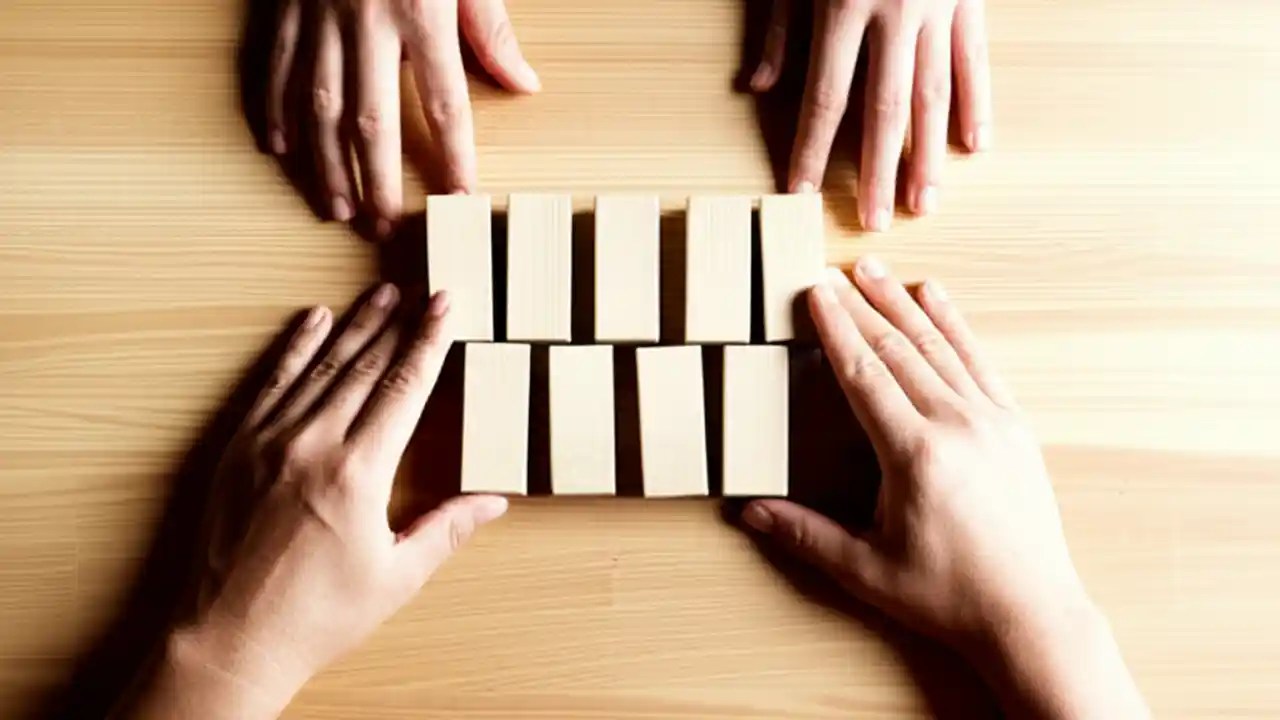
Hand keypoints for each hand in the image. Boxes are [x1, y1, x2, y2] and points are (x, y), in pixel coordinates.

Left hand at [126, 286, 506, 718]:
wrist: (230, 640)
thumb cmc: (316, 617)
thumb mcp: (396, 577)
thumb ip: (446, 529)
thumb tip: (494, 500)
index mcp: (358, 473)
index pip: (405, 388)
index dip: (429, 342)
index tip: (445, 306)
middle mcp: (313, 444)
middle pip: (365, 367)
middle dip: (398, 324)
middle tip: (421, 288)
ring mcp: (269, 442)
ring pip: (320, 367)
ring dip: (353, 327)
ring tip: (378, 295)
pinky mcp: (237, 450)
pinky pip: (271, 384)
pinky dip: (293, 349)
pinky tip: (312, 321)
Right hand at [266, 0, 539, 235]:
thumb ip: (492, 29)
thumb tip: (522, 85)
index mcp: (420, 11)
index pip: (443, 101)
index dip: (453, 156)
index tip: (460, 199)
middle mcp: (364, 19)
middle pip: (370, 119)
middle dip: (377, 181)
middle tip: (382, 227)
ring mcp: (316, 13)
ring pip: (314, 104)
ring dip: (324, 163)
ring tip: (336, 208)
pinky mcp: (283, 2)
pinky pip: (272, 64)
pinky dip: (272, 109)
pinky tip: (279, 149)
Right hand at [741, 260, 1145, 717]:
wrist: (1031, 614)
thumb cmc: (948, 597)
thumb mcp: (866, 570)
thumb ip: (805, 534)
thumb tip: (749, 511)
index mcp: (915, 454)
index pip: (865, 373)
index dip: (835, 328)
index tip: (815, 292)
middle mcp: (956, 425)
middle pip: (898, 348)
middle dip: (861, 305)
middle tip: (832, 270)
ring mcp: (991, 421)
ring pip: (939, 345)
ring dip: (903, 303)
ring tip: (876, 269)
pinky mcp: (1014, 428)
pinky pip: (979, 362)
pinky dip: (956, 325)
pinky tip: (938, 299)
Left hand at [749, 0, 991, 228]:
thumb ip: (780, 27)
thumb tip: (759, 85)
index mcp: (842, 6)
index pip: (825, 97)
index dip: (812, 149)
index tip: (803, 191)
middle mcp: (894, 11)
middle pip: (885, 109)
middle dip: (879, 172)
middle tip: (876, 221)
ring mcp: (937, 6)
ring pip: (933, 94)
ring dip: (929, 155)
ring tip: (923, 203)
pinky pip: (975, 57)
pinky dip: (977, 102)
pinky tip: (973, 145)